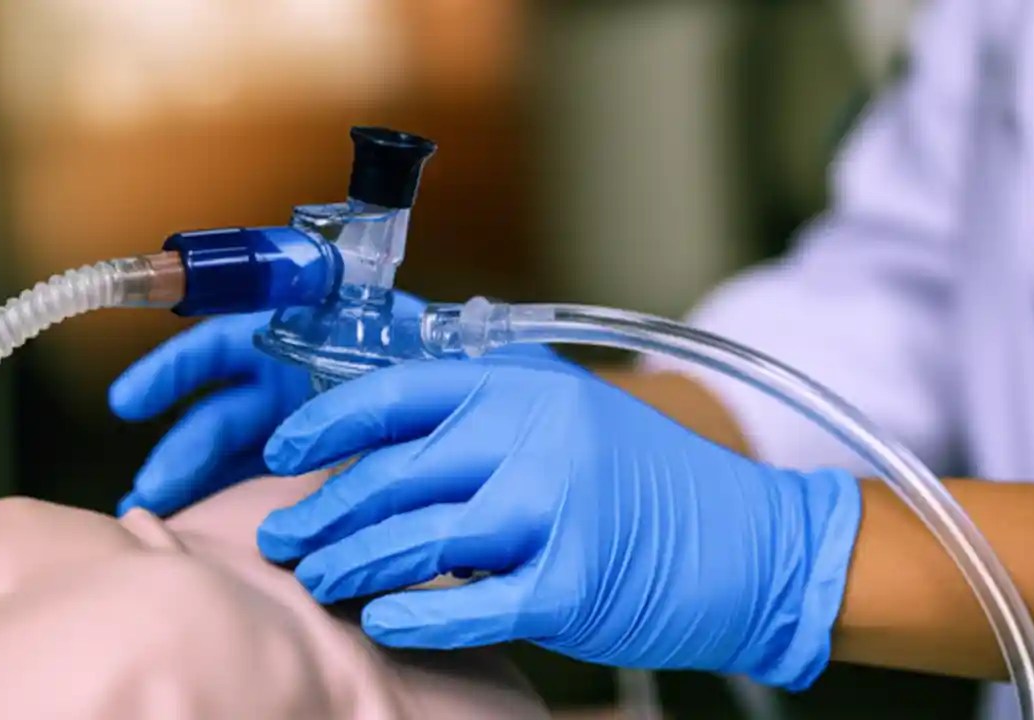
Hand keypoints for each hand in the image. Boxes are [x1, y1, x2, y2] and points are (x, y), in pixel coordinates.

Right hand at [110, 293, 561, 516]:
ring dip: (192, 476)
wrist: (505, 421)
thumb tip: (299, 365)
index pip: (228, 343)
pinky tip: (191, 517)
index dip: (179, 368)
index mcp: (311, 336)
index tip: (133, 401)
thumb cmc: (459, 375)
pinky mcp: (308, 457)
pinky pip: (255, 474)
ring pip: (231, 448)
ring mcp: (300, 418)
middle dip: (183, 445)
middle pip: (223, 407)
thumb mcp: (409, 360)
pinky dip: (222, 493)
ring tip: (161, 514)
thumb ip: (354, 362)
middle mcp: (297, 375)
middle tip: (151, 489)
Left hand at [255, 356, 860, 690]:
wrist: (750, 543)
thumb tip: (382, 436)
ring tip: (317, 578)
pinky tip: (382, 621)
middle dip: (325, 510)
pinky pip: (470, 604)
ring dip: (354, 562)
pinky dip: (418, 614)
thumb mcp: (570, 416)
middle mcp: (537, 435)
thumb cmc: (648, 482)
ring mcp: (556, 508)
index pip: (399, 394)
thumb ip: (486, 415)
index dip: (327, 425)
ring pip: (420, 537)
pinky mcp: (571, 583)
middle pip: (396, 472)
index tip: (283, 453)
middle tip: (282, 537)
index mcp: (527, 385)